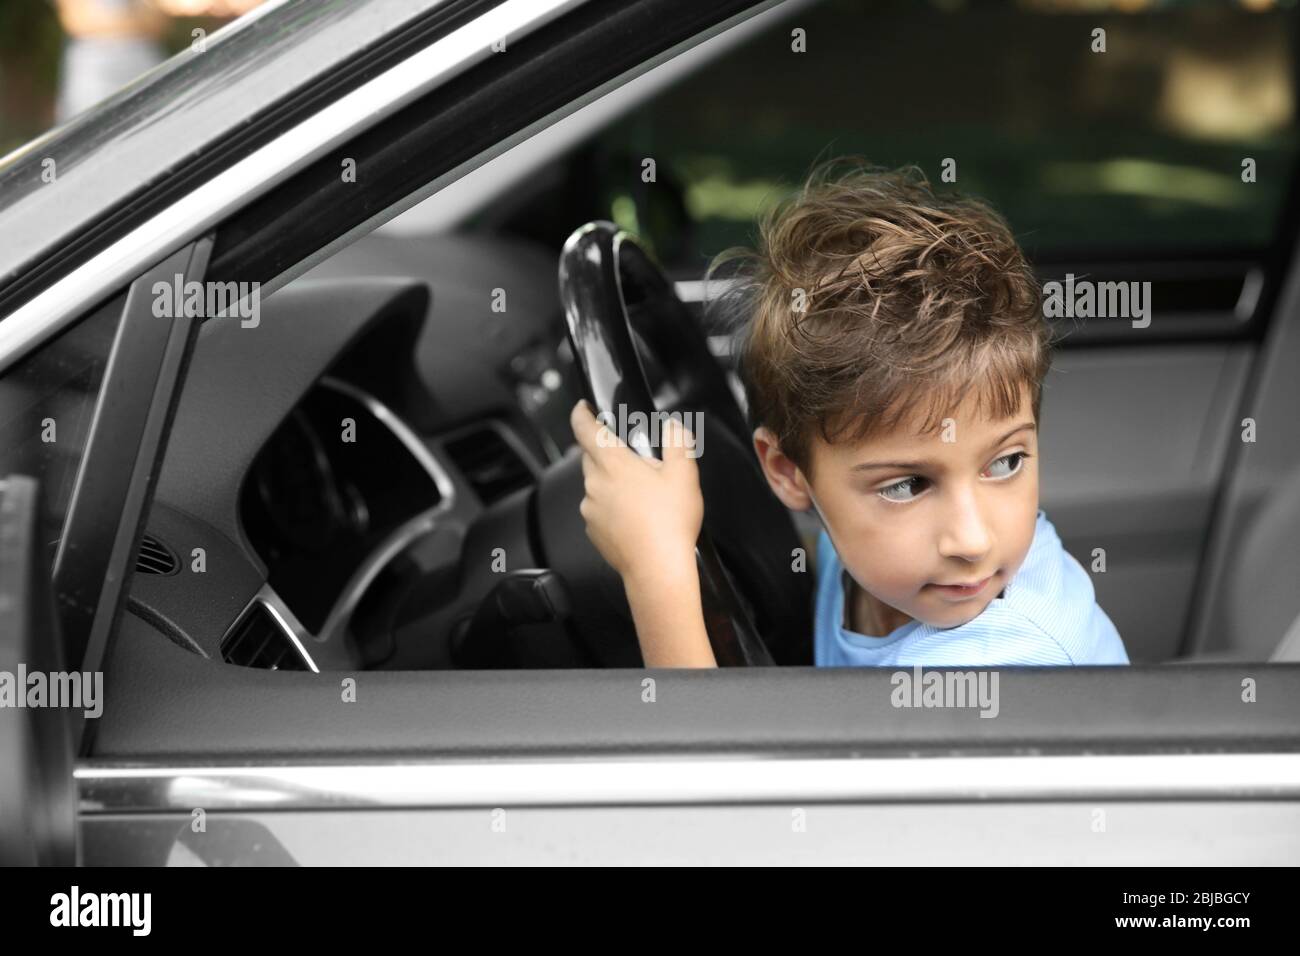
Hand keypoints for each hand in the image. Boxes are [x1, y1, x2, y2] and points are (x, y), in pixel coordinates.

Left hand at [569, 400, 703, 583]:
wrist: (658, 569)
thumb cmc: (669, 522)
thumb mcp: (684, 474)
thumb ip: (678, 442)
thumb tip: (674, 427)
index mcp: (613, 463)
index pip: (585, 429)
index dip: (581, 414)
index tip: (582, 408)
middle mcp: (595, 484)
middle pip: (592, 457)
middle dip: (609, 454)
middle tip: (637, 463)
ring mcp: (591, 509)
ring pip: (597, 486)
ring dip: (614, 485)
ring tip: (644, 497)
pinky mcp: (594, 531)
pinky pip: (600, 511)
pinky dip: (613, 509)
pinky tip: (637, 518)